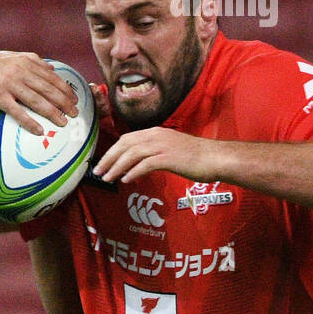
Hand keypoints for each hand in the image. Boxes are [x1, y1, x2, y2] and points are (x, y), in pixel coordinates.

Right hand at [0, 51, 79, 136]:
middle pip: (48, 89)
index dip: (66, 88)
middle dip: (64, 102)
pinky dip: (29, 122)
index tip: (76, 99)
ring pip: (37, 100)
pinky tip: (39, 131)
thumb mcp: (12, 59)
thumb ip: (32, 63)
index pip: (52, 76)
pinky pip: (17, 112)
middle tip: (75, 113)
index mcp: (26, 61)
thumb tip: (52, 69)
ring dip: (52, 112)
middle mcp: (20, 71)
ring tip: (63, 123)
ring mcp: (9, 84)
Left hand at [93, 126, 230, 185]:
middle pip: (125, 144)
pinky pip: (146, 164)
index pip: (127, 139)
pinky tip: (126, 180)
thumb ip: (152, 155)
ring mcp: (163, 146)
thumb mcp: (169, 151)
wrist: (215, 157)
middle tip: (97, 172)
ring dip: (117, 167)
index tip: (102, 163)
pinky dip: (134, 172)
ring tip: (107, 178)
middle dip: (109, 158)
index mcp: (155, 132)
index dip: (112, 151)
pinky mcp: (169, 157)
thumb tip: (137, 168)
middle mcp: (156, 135)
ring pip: (132, 154)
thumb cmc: (194, 157)